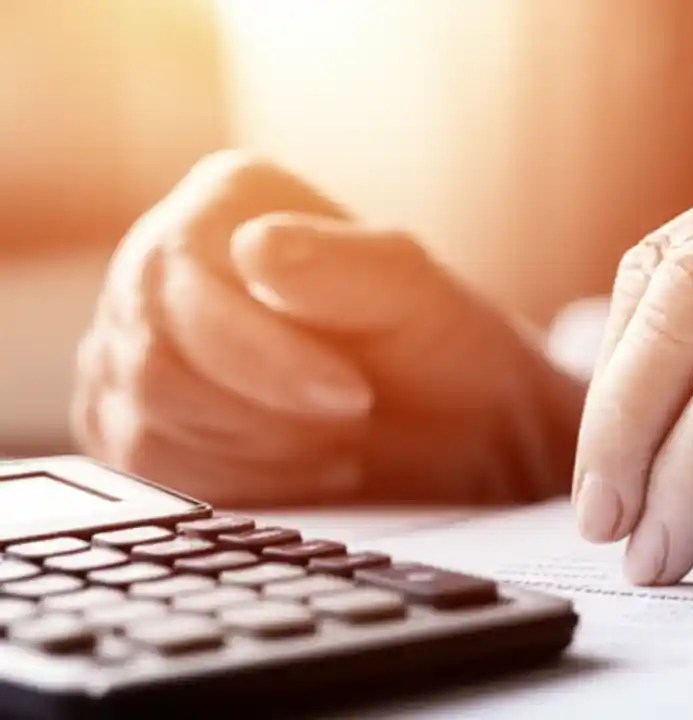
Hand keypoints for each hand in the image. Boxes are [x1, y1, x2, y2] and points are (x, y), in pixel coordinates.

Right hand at [73, 151, 583, 505]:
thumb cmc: (438, 346)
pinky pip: (149, 472)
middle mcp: (160, 262)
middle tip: (353, 424)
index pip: (185, 285)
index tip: (354, 398)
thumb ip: (346, 264)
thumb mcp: (418, 299)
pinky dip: (238, 485)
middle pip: (154, 362)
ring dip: (259, 453)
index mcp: (227, 199)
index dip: (263, 358)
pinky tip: (303, 465)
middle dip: (266, 416)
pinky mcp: (132, 419)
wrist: (452, 426)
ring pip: (147, 424)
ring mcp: (133, 342)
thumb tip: (255, 248)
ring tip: (338, 439)